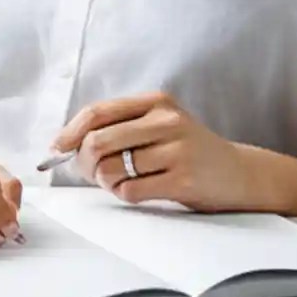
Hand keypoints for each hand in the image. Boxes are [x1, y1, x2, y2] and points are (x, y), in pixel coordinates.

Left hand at [52, 92, 263, 212]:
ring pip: (110, 169)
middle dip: (84, 162)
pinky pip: (130, 191)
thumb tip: (64, 146)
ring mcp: (177, 150)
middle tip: (90, 173)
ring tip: (126, 181)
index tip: (57, 149)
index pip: (97, 112)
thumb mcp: (157, 127)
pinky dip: (125, 194)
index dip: (70, 132)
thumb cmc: (185, 152)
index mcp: (156, 102)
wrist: (239, 174)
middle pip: (97, 141)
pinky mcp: (183, 179)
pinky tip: (143, 190)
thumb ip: (116, 129)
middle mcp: (167, 121)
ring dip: (107, 182)